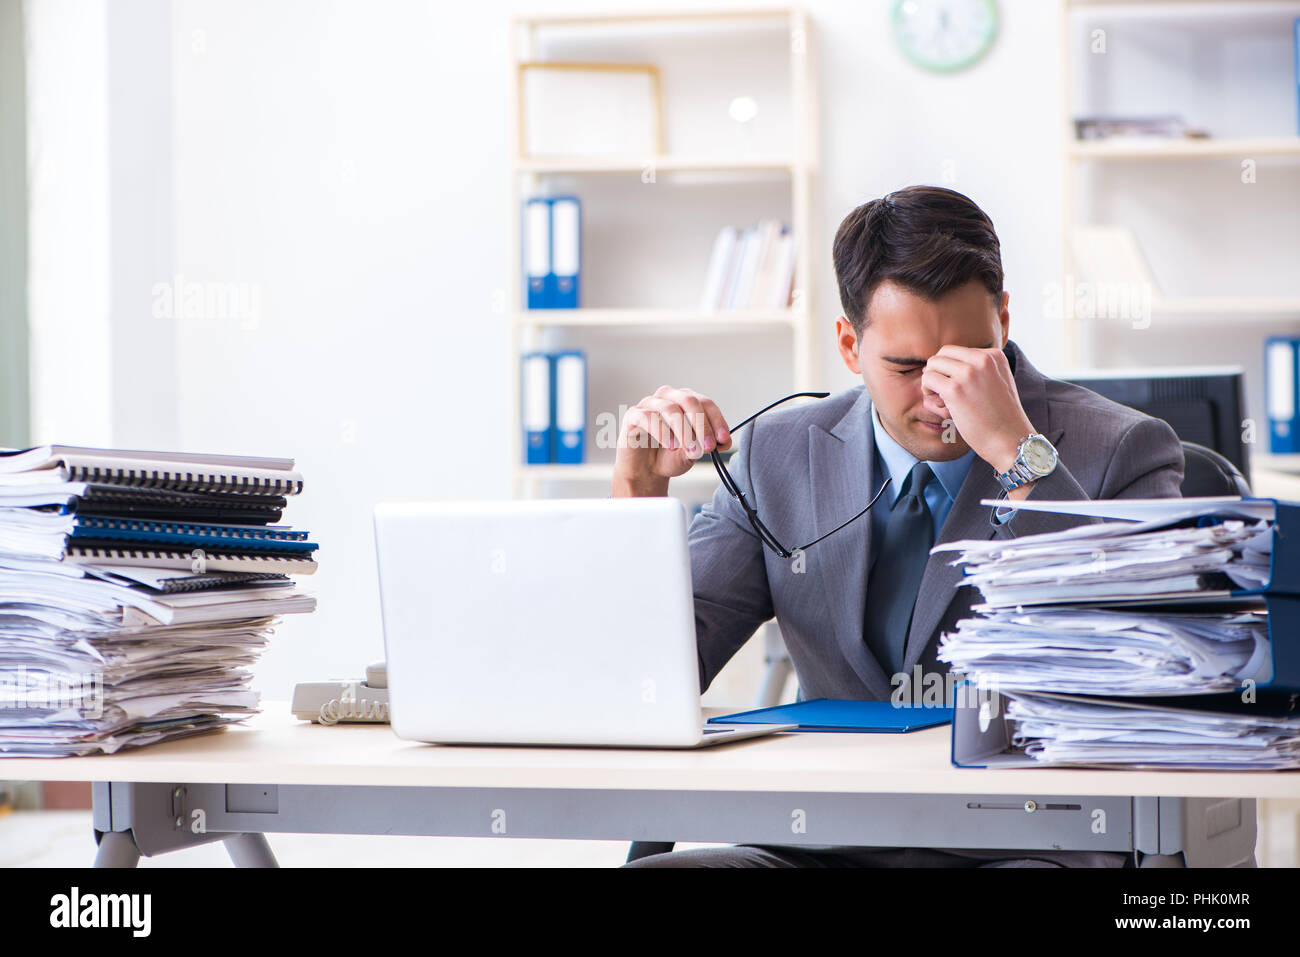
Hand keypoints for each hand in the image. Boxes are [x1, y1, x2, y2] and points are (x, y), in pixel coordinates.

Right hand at [613, 386, 732, 496]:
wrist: (645, 472)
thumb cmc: (668, 457)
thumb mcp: (693, 452)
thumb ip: (706, 444)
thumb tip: (724, 441)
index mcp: (686, 401)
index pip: (705, 403)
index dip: (716, 420)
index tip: (723, 439)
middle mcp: (669, 397)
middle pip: (689, 401)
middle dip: (701, 426)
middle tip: (707, 447)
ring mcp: (649, 404)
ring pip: (670, 409)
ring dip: (683, 431)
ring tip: (689, 449)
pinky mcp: (633, 416)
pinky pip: (648, 418)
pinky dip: (662, 431)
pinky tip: (670, 444)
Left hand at [920, 345, 1035, 472]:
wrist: (1010, 440)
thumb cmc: (1000, 417)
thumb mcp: (998, 382)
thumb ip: (980, 369)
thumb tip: (943, 363)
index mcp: (994, 355)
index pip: (958, 352)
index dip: (951, 371)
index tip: (960, 390)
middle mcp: (983, 359)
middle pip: (943, 353)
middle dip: (938, 372)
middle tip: (944, 393)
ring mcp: (969, 373)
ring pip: (933, 364)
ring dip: (931, 382)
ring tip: (943, 400)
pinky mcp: (955, 389)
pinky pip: (927, 379)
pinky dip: (928, 392)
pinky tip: (941, 405)